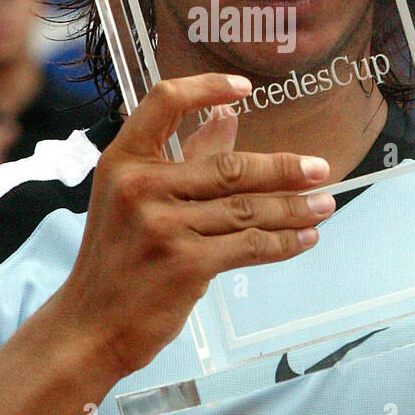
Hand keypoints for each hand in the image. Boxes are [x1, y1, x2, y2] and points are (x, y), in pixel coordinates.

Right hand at [57, 73, 335, 379]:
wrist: (90, 326)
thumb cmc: (116, 259)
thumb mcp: (134, 198)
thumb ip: (183, 156)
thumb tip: (227, 116)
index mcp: (123, 160)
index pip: (165, 103)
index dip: (207, 88)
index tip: (244, 89)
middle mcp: (140, 186)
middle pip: (230, 166)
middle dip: (284, 169)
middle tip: (320, 169)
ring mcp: (163, 225)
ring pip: (248, 208)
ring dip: (294, 208)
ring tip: (324, 204)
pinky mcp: (186, 263)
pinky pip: (250, 245)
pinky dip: (284, 242)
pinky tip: (305, 238)